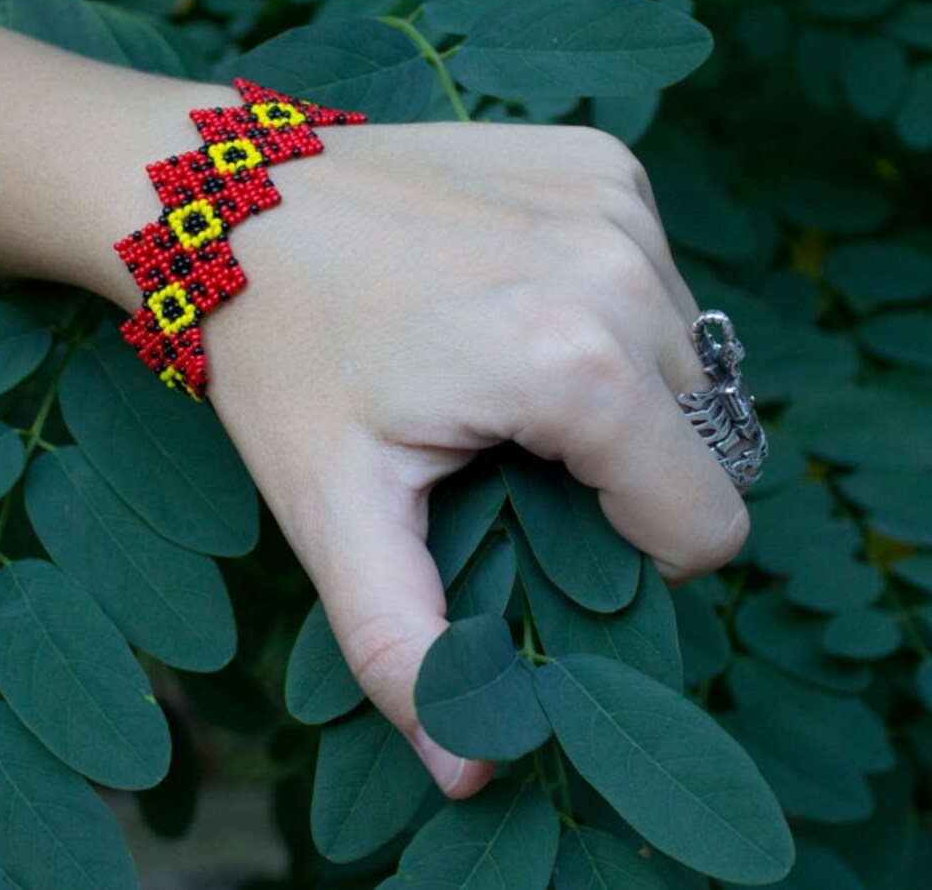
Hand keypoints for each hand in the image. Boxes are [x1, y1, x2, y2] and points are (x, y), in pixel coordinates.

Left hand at [204, 121, 750, 797]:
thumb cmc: (277, 356)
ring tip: (500, 370)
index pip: (708, 524)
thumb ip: (409, 649)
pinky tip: (507, 299)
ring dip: (622, 388)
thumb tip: (471, 771)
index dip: (638, 558)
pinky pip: (657, 275)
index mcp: (576, 364)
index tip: (539, 523)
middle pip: (706, 441)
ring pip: (690, 358)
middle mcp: (621, 268)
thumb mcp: (332, 513)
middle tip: (506, 449)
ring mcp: (618, 200)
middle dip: (626, 470)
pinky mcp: (605, 160)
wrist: (224, 198)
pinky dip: (607, 306)